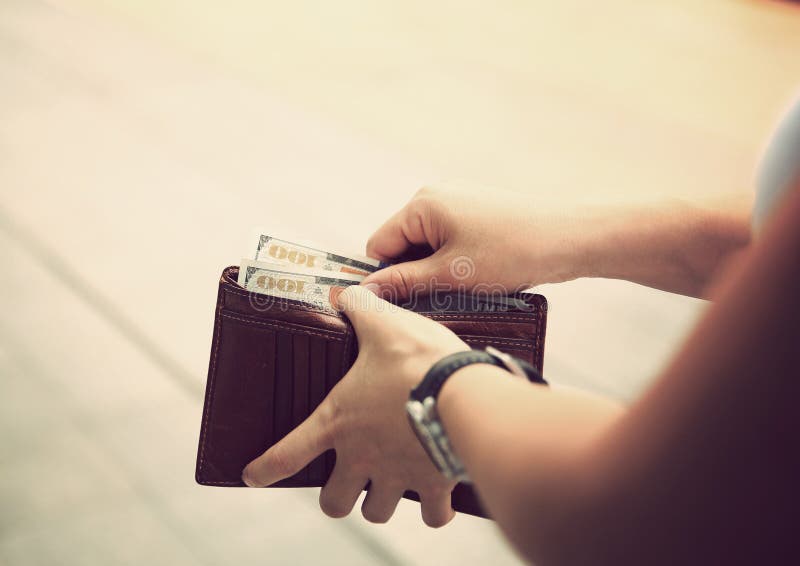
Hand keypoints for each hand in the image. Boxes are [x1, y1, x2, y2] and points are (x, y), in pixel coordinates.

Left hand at [242, 285, 468, 526]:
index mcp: (339, 421)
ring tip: (390, 485)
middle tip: (349, 480)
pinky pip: (432, 517)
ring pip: (377, 513)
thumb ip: (359, 308)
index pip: (287, 454)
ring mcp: (398, 476)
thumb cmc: (417, 359)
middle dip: (339, 497)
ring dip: (380, 502)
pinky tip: (437, 498)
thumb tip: (345, 293)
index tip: (253, 476)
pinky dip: (434, 511)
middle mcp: (362, 457)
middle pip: (335, 503)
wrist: (464, 391)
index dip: (265, 469)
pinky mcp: (434, 485)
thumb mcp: (383, 323)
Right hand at [363, 182, 585, 298]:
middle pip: (401, 245)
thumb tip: (365, 291)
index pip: (378, 245)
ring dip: (434, 271)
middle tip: (436, 300)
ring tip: (461, 290)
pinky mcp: (475, 213)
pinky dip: (452, 263)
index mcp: (422, 204)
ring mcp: (457, 202)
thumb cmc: (511, 253)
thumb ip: (404, 282)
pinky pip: (447, 241)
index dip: (384, 277)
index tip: (398, 305)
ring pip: (425, 247)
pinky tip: (474, 278)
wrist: (570, 238)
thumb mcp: (451, 275)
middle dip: (412, 274)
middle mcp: (434, 196)